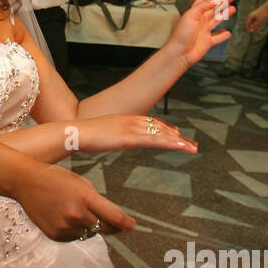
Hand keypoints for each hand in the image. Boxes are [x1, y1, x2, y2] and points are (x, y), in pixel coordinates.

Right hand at [15, 162, 135, 242]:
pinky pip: (74, 237)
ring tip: (74, 211)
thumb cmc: (56, 179)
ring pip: (88, 233)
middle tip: (109, 220)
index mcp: (85, 197)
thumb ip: (97, 201)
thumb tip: (114, 221)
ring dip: (88, 226)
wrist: (25, 182)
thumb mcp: (81, 183)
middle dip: (109, 225)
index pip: (115, 217)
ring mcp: (65, 227)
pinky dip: (74, 230)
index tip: (132, 226)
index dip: (127, 224)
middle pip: (104, 228)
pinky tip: (64, 217)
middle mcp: (76, 214)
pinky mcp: (55, 235)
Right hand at [75, 114, 196, 154]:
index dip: (166, 130)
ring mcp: (132, 127)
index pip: (151, 123)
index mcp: (126, 119)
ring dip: (179, 141)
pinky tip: (180, 146)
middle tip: (190, 145)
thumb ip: (114, 136)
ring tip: (192, 148)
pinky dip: (170, 142)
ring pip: (161, 133)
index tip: (177, 135)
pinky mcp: (130, 136)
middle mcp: (132, 120)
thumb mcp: (104, 135)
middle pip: (160, 127)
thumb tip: (118, 140)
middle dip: (176, 136)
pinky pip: (154, 139)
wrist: (74, 132)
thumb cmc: (84, 136)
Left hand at [165, 0, 234, 68]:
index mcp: (194, 14)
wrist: (180, 54)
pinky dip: (223, 35)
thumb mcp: (191, 16)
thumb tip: (214, 1)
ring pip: (217, 20)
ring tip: (233, 9)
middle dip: (222, 2)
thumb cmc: (181, 36)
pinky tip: (228, 33)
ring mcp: (204, 32)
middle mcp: (200, 21)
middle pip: (213, 9)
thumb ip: (202, 7)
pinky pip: (217, 37)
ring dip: (225, 15)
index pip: (204, 0)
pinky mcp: (207, 42)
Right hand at [243, 6, 267, 34]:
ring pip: (253, 22)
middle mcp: (252, 15)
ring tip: (257, 30)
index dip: (247, 28)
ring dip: (254, 26)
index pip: (247, 23)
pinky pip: (256, 20)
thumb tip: (251, 30)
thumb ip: (255, 26)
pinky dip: (257, 24)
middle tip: (253, 32)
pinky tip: (259, 27)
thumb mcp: (259, 21)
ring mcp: (255, 15)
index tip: (249, 32)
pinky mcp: (259, 14)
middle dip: (251, 28)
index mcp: (251, 16)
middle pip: (250, 23)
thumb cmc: (263, 13)